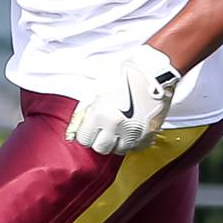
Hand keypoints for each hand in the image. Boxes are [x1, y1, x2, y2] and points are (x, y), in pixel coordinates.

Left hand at [65, 45, 182, 154]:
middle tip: (103, 127)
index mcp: (101, 114)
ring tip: (118, 127)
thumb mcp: (95, 91)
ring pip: (118, 151)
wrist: (152, 72)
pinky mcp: (149, 134)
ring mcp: (135, 132)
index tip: (91, 127)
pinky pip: (136, 148)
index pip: (84, 140)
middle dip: (99, 139)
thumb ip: (81, 114)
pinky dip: (132, 142)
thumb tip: (70, 134)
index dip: (86, 133)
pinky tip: (131, 129)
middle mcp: (118, 126)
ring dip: (116, 142)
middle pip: (100, 148)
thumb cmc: (124, 76)